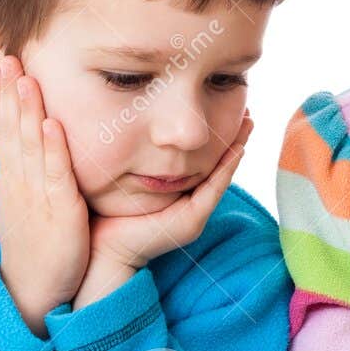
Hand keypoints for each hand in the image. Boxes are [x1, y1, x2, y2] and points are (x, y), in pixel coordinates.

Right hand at [0, 54, 90, 333]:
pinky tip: (50, 125)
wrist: (33, 293)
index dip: (3, 99)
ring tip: (25, 77)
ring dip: (26, 110)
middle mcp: (19, 184)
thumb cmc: (36, 250)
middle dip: (8, 93)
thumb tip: (25, 147)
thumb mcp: (24, 206)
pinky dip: (51, 150)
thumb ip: (26, 176)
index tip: (2, 65)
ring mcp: (35, 198)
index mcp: (13, 182)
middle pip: (11, 131)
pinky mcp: (58, 214)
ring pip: (29, 147)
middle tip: (6, 56)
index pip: (6, 132)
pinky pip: (54, 177)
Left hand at [87, 111, 252, 271]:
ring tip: (248, 121)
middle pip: (218, 163)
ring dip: (237, 148)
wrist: (101, 247)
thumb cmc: (105, 210)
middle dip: (232, 136)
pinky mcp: (191, 222)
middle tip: (245, 109)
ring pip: (222, 175)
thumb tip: (128, 114)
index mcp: (178, 191)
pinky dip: (227, 169)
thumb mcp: (123, 173)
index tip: (223, 103)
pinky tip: (236, 148)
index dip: (215, 133)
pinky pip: (213, 190)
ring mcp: (194, 213)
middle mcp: (190, 202)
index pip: (202, 158)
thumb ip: (131, 152)